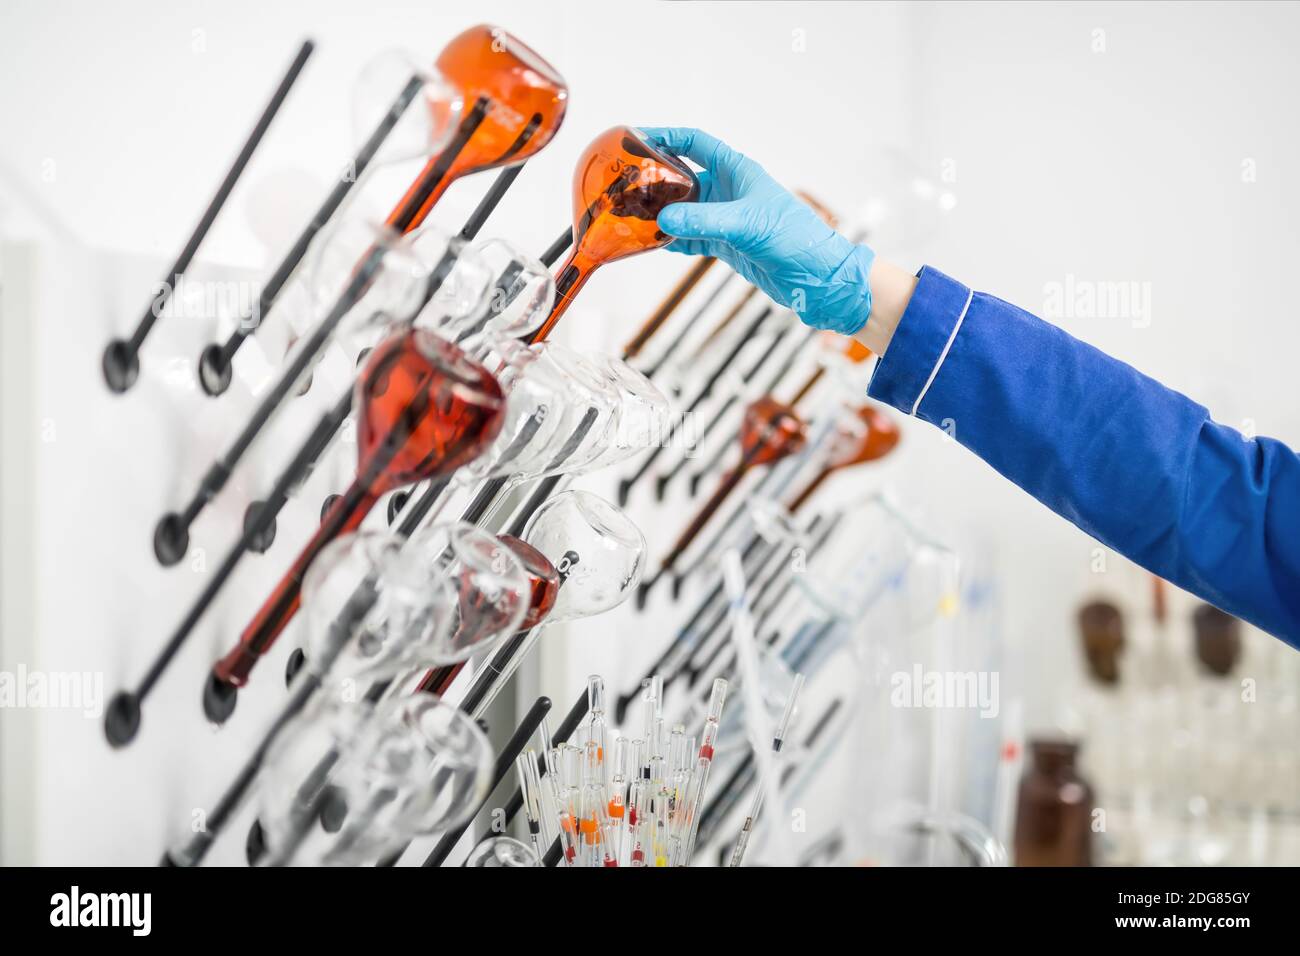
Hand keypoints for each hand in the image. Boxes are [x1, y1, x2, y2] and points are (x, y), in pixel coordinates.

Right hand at [639, 127, 874, 335]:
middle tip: (626, 183)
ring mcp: (725, 218)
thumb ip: (704, 221)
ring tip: (632, 216)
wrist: (815, 277)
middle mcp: (729, 191)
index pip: (696, 143)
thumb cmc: (794, 238)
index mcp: (737, 171)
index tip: (638, 137)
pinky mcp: (725, 244)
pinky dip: (672, 239)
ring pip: (683, 209)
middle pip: (684, 175)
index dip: (667, 136)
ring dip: (661, 213)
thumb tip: (664, 219)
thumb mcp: (746, 224)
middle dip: (657, 178)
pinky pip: (690, 237)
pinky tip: (653, 243)